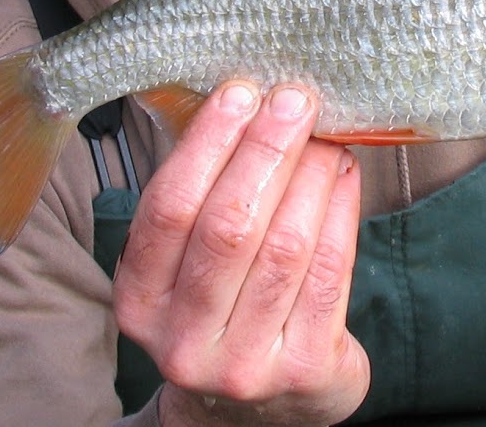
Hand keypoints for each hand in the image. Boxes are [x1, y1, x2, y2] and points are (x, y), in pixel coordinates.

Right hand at [112, 82, 368, 426]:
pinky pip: (330, 272)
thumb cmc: (220, 308)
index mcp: (140, 301)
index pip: (169, 210)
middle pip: (229, 226)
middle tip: (295, 99)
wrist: (256, 411)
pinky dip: (342, 211)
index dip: (207, 144)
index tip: (240, 91)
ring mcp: (244, 362)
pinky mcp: (304, 369)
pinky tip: (345, 174)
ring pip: (286, 246)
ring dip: (311, 175)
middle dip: (267, 150)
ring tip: (327, 133)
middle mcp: (183, 340)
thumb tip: (244, 100)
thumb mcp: (184, 265)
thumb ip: (200, 196)